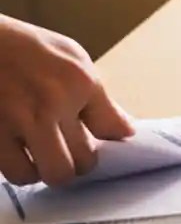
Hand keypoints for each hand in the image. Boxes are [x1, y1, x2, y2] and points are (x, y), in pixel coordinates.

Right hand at [0, 16, 134, 185]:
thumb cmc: (23, 48)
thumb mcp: (70, 58)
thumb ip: (97, 98)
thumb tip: (125, 132)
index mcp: (77, 81)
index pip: (111, 130)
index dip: (106, 142)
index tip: (95, 143)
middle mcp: (50, 103)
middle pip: (82, 163)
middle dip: (77, 163)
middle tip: (66, 153)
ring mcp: (16, 121)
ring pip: (48, 175)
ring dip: (46, 170)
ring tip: (39, 156)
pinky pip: (13, 172)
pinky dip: (17, 168)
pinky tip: (16, 154)